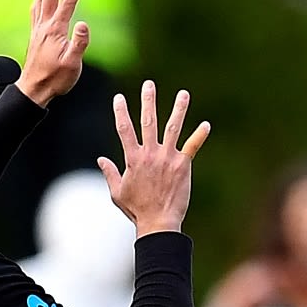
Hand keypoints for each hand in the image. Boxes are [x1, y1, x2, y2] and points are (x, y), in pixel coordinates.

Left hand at [17, 0, 89, 105]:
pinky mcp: (35, 33)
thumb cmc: (56, 78)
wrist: (34, 88)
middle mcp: (44, 25)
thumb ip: (80, 43)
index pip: (68, 2)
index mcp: (55, 30)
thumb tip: (84, 23)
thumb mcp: (73, 64)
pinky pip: (36, 6)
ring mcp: (38, 27)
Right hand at [100, 81, 209, 234]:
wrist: (158, 222)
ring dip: (179, 109)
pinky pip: (192, 146)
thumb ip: (110, 173)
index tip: (119, 97)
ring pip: (173, 128)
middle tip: (149, 84)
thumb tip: (100, 159)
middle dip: (148, 101)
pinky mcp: (183, 165)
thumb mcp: (117, 192)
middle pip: (149, 121)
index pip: (124, 129)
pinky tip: (206, 124)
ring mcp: (168, 158)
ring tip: (183, 94)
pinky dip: (199, 135)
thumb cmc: (137, 209)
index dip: (121, 112)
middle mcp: (150, 154)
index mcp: (133, 159)